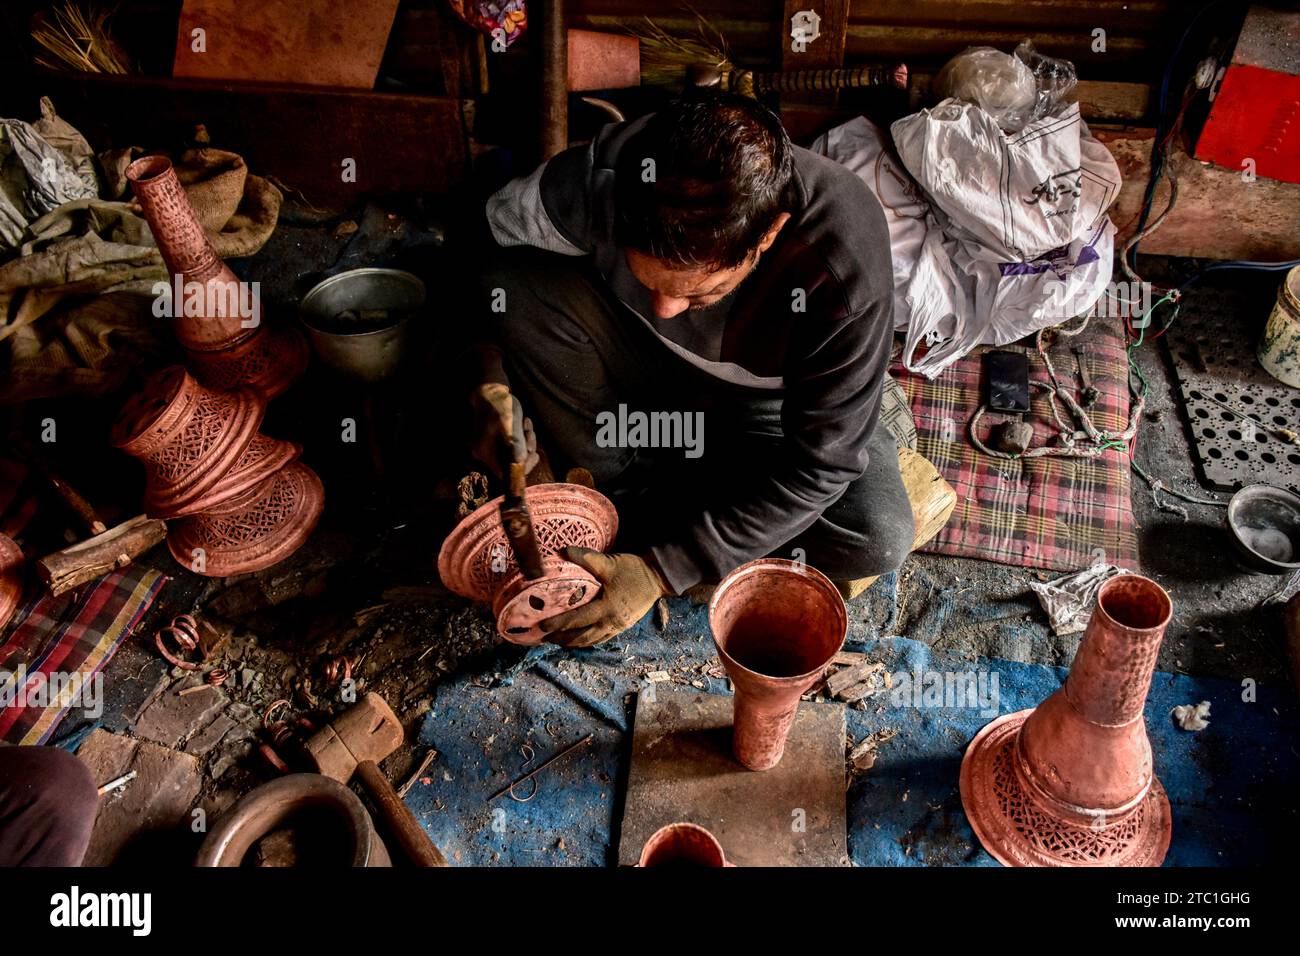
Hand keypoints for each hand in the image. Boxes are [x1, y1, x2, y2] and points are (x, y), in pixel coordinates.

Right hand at [469, 383, 537, 477]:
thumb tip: (520, 461)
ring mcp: (492, 448)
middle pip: (511, 465)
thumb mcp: (508, 422)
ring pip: (516, 454)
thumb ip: (514, 442)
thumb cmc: (499, 405)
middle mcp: (486, 454)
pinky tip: (525, 422)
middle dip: (527, 451)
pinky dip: (524, 436)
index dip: (521, 468)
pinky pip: (515, 446)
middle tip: (531, 434)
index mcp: (485, 452)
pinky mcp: (499, 441)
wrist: (491, 390)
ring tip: (526, 424)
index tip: (533, 454)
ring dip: (527, 441)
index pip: (504, 473)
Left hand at [540, 547, 668, 647]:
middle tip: (545, 637)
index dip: (558, 624)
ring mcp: (617, 626)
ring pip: (591, 640)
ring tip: (558, 642)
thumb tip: (564, 550)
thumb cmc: (634, 570)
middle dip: (562, 638)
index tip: (542, 626)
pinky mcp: (622, 626)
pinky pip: (602, 639)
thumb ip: (587, 558)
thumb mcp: (610, 563)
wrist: (658, 579)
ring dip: (573, 643)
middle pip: (582, 636)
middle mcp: (610, 621)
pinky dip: (588, 641)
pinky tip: (580, 640)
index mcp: (606, 608)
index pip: (577, 619)